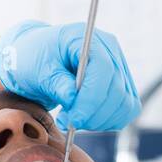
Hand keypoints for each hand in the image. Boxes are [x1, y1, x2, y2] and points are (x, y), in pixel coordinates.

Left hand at [0, 20, 141, 131]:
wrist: (37, 60)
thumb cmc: (34, 60)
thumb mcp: (38, 70)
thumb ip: (57, 83)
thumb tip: (72, 98)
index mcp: (89, 40)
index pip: (104, 70)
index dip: (92, 100)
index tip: (74, 120)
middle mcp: (110, 51)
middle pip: (117, 90)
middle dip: (93, 114)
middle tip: (67, 121)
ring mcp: (119, 68)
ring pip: (125, 104)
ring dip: (100, 120)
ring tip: (74, 118)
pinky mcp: (121, 85)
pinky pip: (126, 110)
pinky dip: (108, 121)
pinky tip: (87, 119)